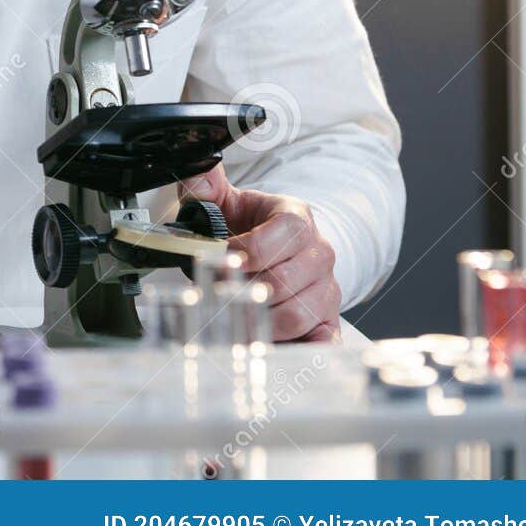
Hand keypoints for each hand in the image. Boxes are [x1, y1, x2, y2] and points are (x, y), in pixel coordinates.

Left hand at [179, 164, 340, 342]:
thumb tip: (196, 177)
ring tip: (233, 316)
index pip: (278, 236)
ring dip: (257, 321)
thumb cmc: (250, 228)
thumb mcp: (226, 202)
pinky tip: (265, 343)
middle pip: (281, 281)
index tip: (217, 261)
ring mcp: (327, 289)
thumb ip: (206, 187)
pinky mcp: (329, 320)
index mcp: (296, 218)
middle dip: (242, 290)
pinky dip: (292, 347)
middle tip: (217, 293)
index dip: (243, 251)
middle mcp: (319, 253)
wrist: (278, 250)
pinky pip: (320, 342)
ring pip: (294, 315)